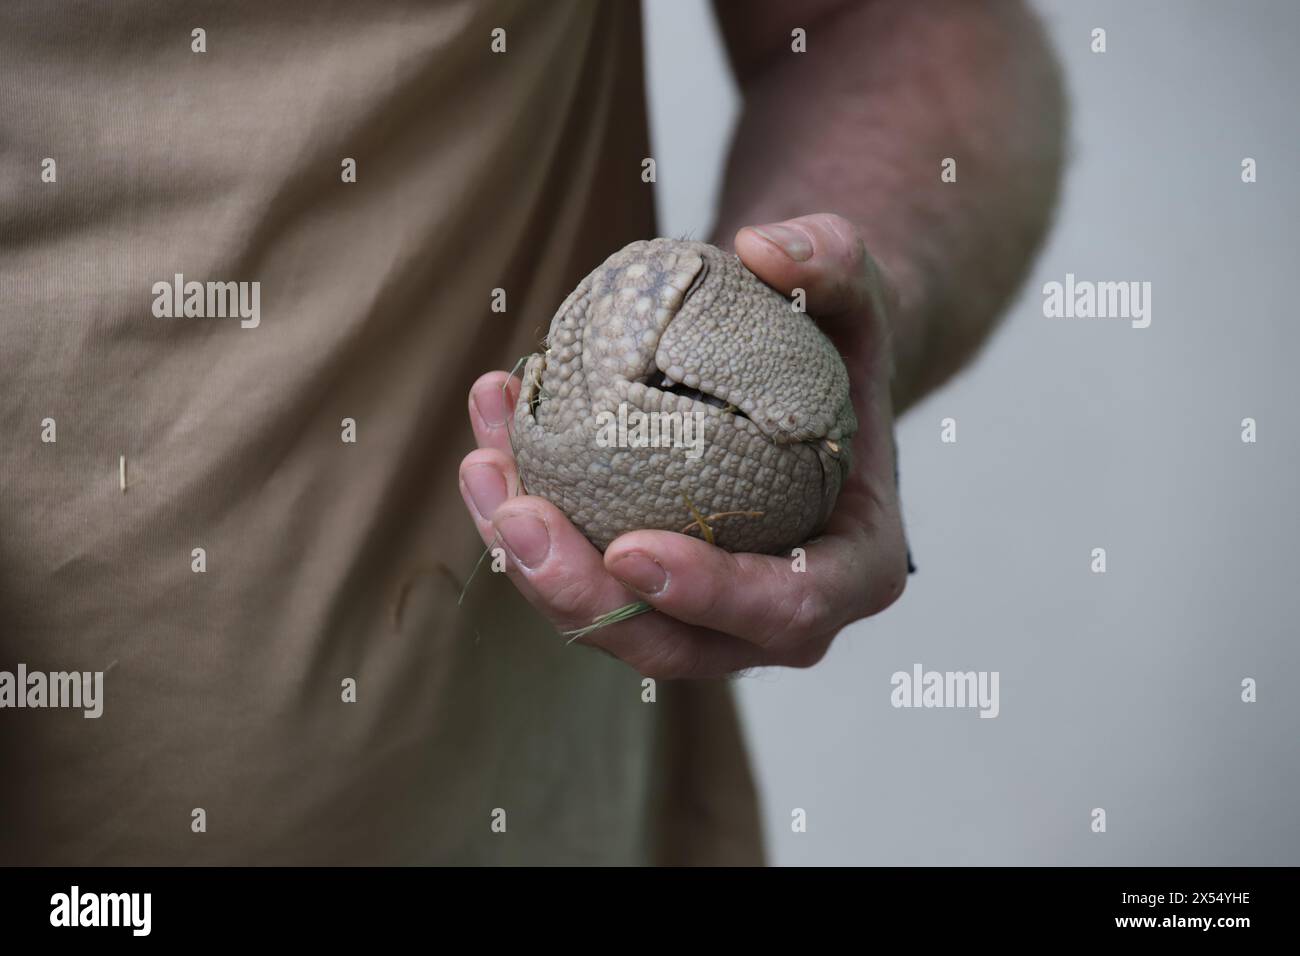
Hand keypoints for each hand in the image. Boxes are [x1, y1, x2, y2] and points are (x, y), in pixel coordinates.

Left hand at [458, 214, 909, 677]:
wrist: (802, 381)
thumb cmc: (834, 349)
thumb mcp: (855, 297)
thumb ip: (834, 261)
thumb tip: (762, 249)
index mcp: (851, 569)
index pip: (789, 607)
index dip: (710, 594)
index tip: (629, 549)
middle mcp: (779, 613)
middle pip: (674, 645)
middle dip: (580, 593)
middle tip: (516, 514)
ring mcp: (707, 614)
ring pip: (609, 624)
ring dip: (530, 563)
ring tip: (482, 466)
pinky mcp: (650, 591)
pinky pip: (580, 581)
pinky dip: (525, 524)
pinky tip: (490, 443)